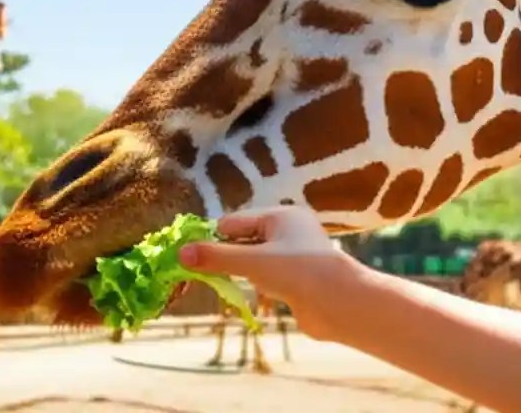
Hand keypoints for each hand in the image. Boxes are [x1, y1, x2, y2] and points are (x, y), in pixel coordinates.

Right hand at [178, 205, 363, 339]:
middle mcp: (289, 231)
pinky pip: (267, 275)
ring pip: (254, 258)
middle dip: (224, 254)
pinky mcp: (297, 278)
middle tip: (198, 270)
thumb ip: (216, 257)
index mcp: (281, 215)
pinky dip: (254, 282)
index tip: (190, 256)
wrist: (341, 304)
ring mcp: (294, 255)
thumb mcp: (252, 261)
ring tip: (222, 281)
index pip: (234, 222)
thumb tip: (180, 254)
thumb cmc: (299, 272)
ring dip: (239, 270)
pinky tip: (250, 292)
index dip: (213, 238)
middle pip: (244, 238)